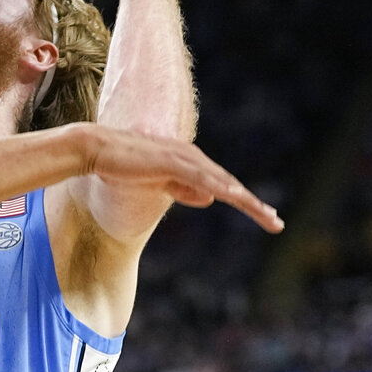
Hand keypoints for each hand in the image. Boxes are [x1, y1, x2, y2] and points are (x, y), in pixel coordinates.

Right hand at [80, 124, 283, 233]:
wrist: (95, 148)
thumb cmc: (120, 165)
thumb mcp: (157, 182)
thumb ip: (183, 189)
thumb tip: (211, 199)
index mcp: (187, 161)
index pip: (221, 183)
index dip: (243, 200)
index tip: (263, 215)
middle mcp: (190, 156)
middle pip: (228, 183)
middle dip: (253, 204)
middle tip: (276, 223)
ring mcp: (181, 157)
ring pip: (221, 181)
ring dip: (245, 200)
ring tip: (266, 216)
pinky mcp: (169, 161)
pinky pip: (200, 177)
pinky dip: (220, 187)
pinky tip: (236, 199)